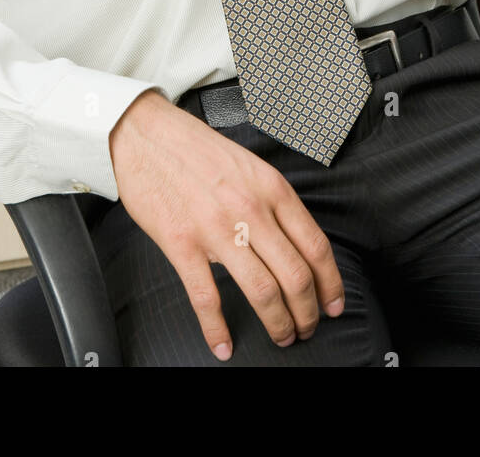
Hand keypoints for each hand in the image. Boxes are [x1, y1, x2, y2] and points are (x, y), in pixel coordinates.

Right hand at [108, 88, 344, 360]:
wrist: (146, 134)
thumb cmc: (197, 150)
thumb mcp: (250, 166)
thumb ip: (273, 202)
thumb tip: (296, 245)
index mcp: (272, 188)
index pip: (315, 246)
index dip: (331, 284)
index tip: (333, 304)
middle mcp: (250, 208)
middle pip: (296, 275)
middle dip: (307, 312)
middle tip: (307, 328)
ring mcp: (216, 228)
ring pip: (262, 291)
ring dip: (278, 323)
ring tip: (281, 337)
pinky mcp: (182, 243)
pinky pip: (206, 297)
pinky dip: (217, 329)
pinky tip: (223, 345)